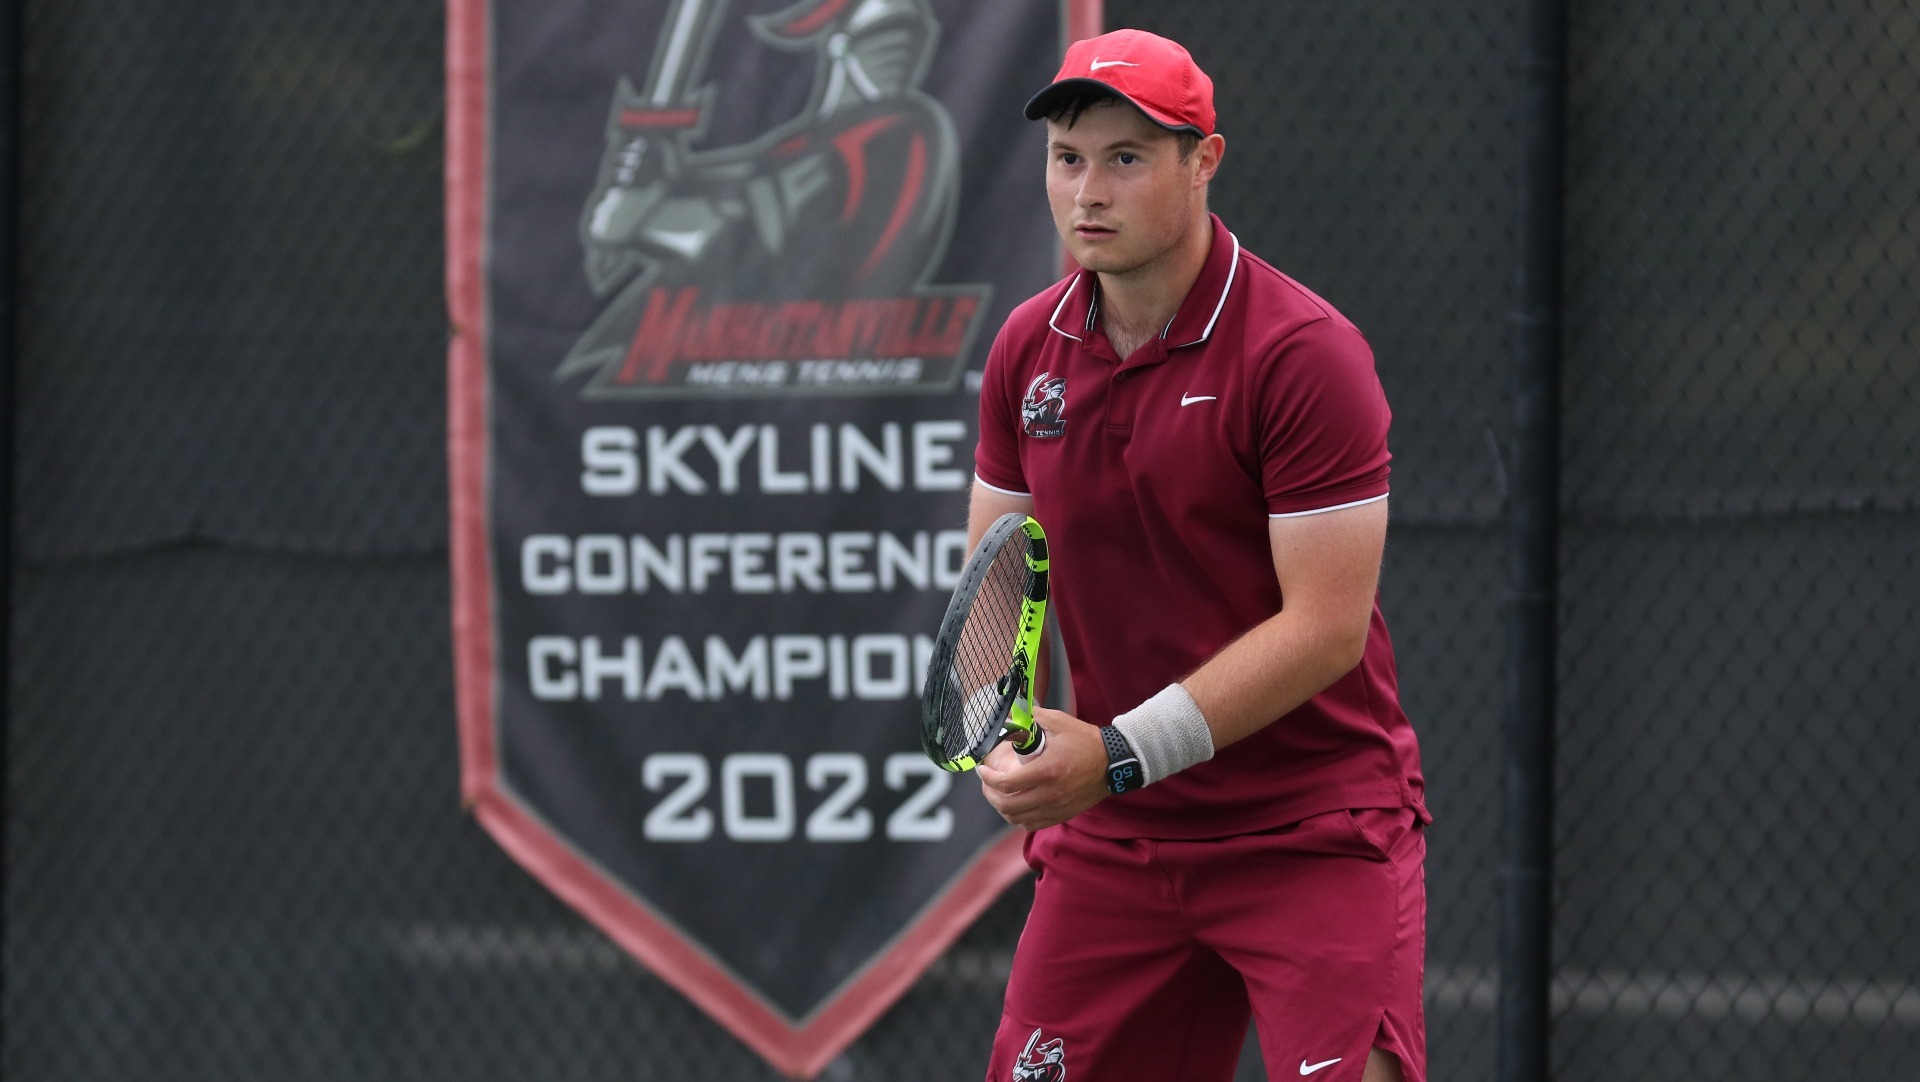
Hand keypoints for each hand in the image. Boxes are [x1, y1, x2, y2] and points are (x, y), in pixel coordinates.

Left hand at [975, 707, 1109, 830]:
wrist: (1113, 762)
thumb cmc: (1085, 741)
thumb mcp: (1059, 722)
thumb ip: (1032, 717)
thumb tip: (1011, 713)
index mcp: (1046, 770)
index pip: (1006, 783)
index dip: (987, 778)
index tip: (982, 770)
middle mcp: (1050, 794)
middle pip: (1007, 805)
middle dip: (990, 794)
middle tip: (986, 783)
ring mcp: (1056, 807)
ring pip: (1017, 818)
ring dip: (1002, 808)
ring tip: (999, 794)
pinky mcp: (1062, 815)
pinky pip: (1032, 824)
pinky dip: (1019, 817)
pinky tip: (1016, 806)